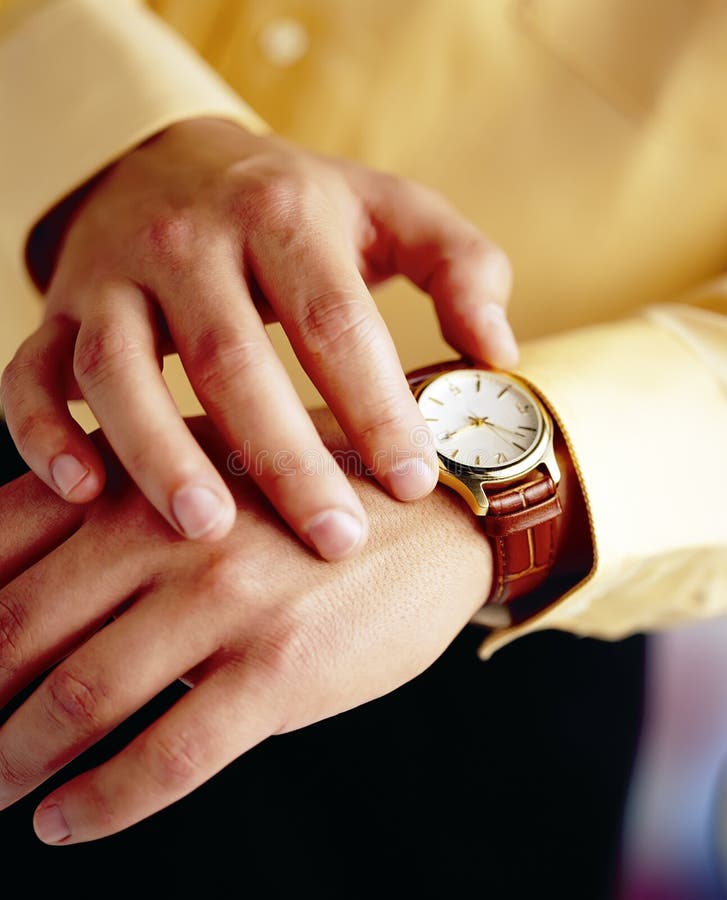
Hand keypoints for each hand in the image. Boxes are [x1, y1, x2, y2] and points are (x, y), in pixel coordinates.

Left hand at [0, 410, 492, 843]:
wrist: (435, 511)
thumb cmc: (313, 488)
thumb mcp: (213, 462)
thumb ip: (122, 503)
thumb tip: (22, 575)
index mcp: (146, 478)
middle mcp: (174, 533)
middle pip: (19, 630)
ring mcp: (227, 602)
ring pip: (80, 697)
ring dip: (15, 758)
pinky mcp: (279, 671)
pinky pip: (166, 757)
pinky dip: (102, 802)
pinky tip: (66, 822)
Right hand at [1, 117, 517, 559]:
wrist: (180, 160)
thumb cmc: (300, 208)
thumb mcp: (391, 212)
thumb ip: (460, 267)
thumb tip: (499, 352)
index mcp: (282, 216)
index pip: (336, 324)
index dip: (376, 407)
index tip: (414, 484)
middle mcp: (188, 242)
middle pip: (232, 359)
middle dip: (284, 458)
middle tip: (333, 540)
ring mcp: (112, 277)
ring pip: (119, 373)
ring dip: (160, 455)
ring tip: (209, 529)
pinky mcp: (60, 311)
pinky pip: (31, 373)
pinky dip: (42, 432)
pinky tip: (79, 491)